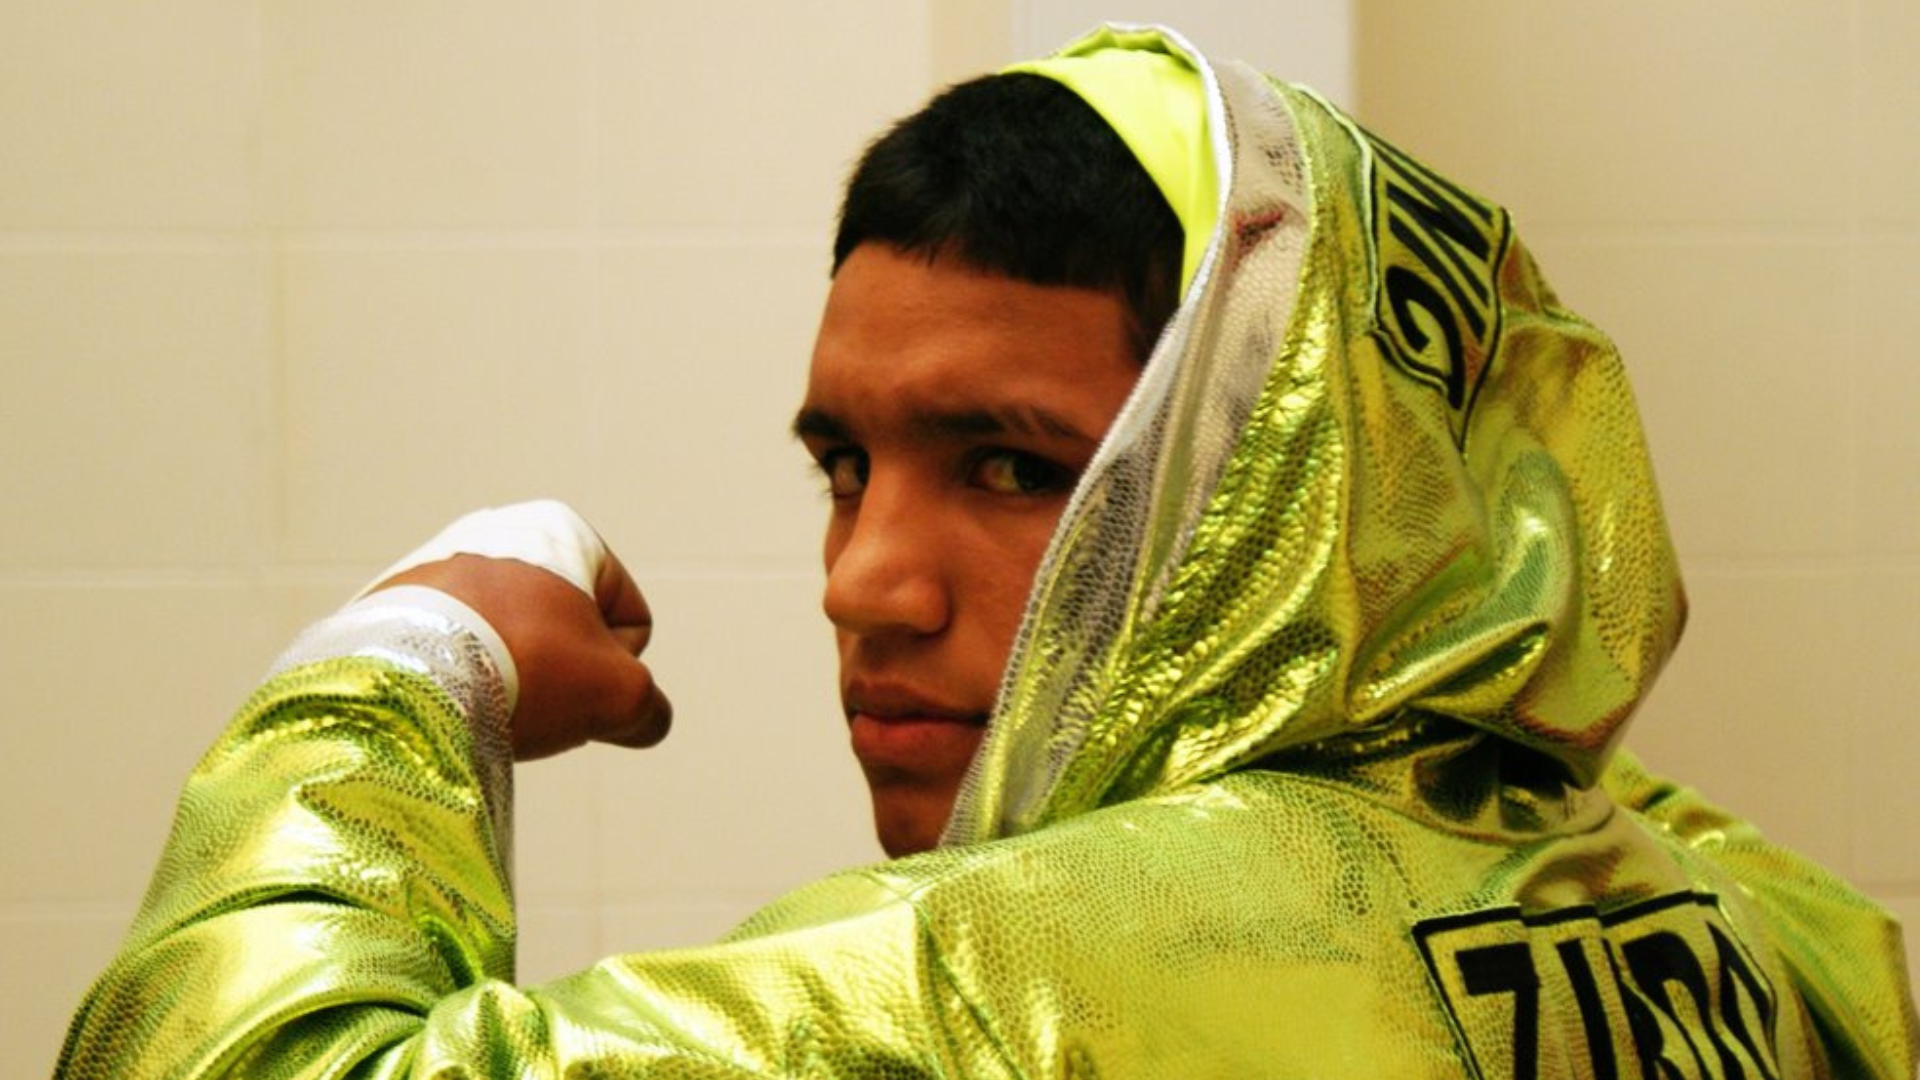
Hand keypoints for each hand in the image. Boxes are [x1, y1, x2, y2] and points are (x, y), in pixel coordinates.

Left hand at [374, 537, 671, 761]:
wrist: (406, 682)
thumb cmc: (525, 671)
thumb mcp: (620, 695)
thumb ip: (649, 706)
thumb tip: (640, 719)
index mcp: (563, 531)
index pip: (629, 619)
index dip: (617, 667)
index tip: (578, 683)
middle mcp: (497, 531)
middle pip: (566, 631)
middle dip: (560, 673)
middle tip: (534, 701)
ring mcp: (439, 563)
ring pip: (510, 643)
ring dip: (513, 678)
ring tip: (485, 702)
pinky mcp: (395, 602)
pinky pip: (454, 651)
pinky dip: (462, 678)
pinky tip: (448, 699)